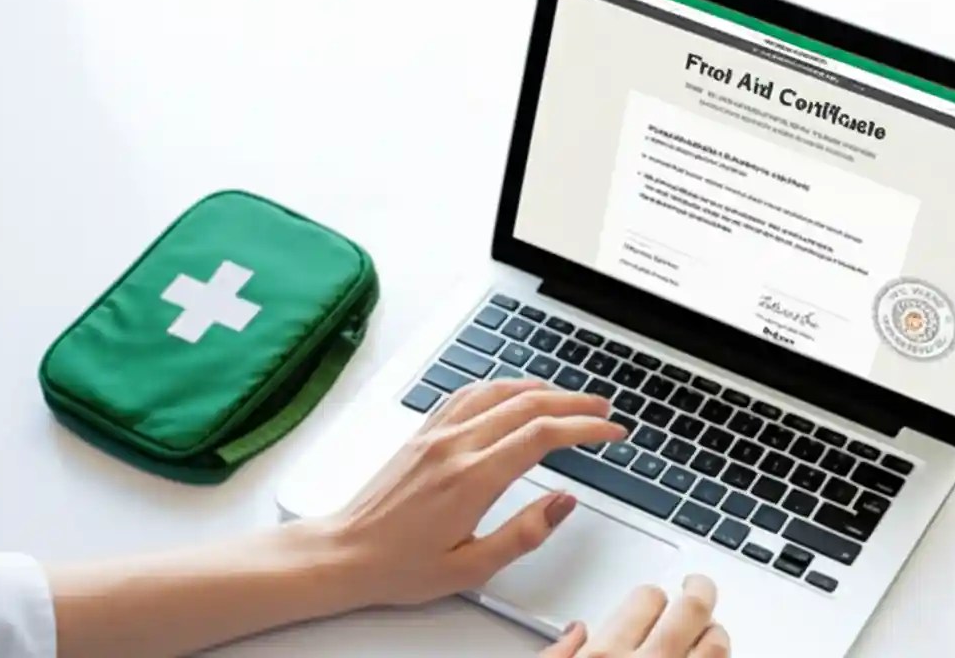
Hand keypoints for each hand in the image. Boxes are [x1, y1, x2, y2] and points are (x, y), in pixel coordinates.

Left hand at [320, 379, 625, 606]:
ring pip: (498, 392)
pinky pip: (467, 394)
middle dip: (574, 403)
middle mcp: (455, 446)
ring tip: (569, 398)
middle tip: (604, 410)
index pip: (543, 436)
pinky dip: (500, 385)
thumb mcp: (472, 568)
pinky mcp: (422, 433)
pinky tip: (513, 390)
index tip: (610, 431)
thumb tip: (564, 502)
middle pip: (528, 405)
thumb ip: (525, 533)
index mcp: (472, 479)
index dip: (585, 429)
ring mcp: (436, 434)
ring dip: (541, 389)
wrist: (343, 554)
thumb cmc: (400, 567)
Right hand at [540, 575, 730, 656]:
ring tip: (710, 625)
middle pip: (691, 609)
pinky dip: (721, 657)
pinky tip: (713, 657)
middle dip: (699, 590)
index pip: (646, 599)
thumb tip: (574, 633)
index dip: (652, 595)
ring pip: (716, 643)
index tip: (653, 599)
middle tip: (698, 585)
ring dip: (715, 629)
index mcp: (605, 657)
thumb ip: (556, 656)